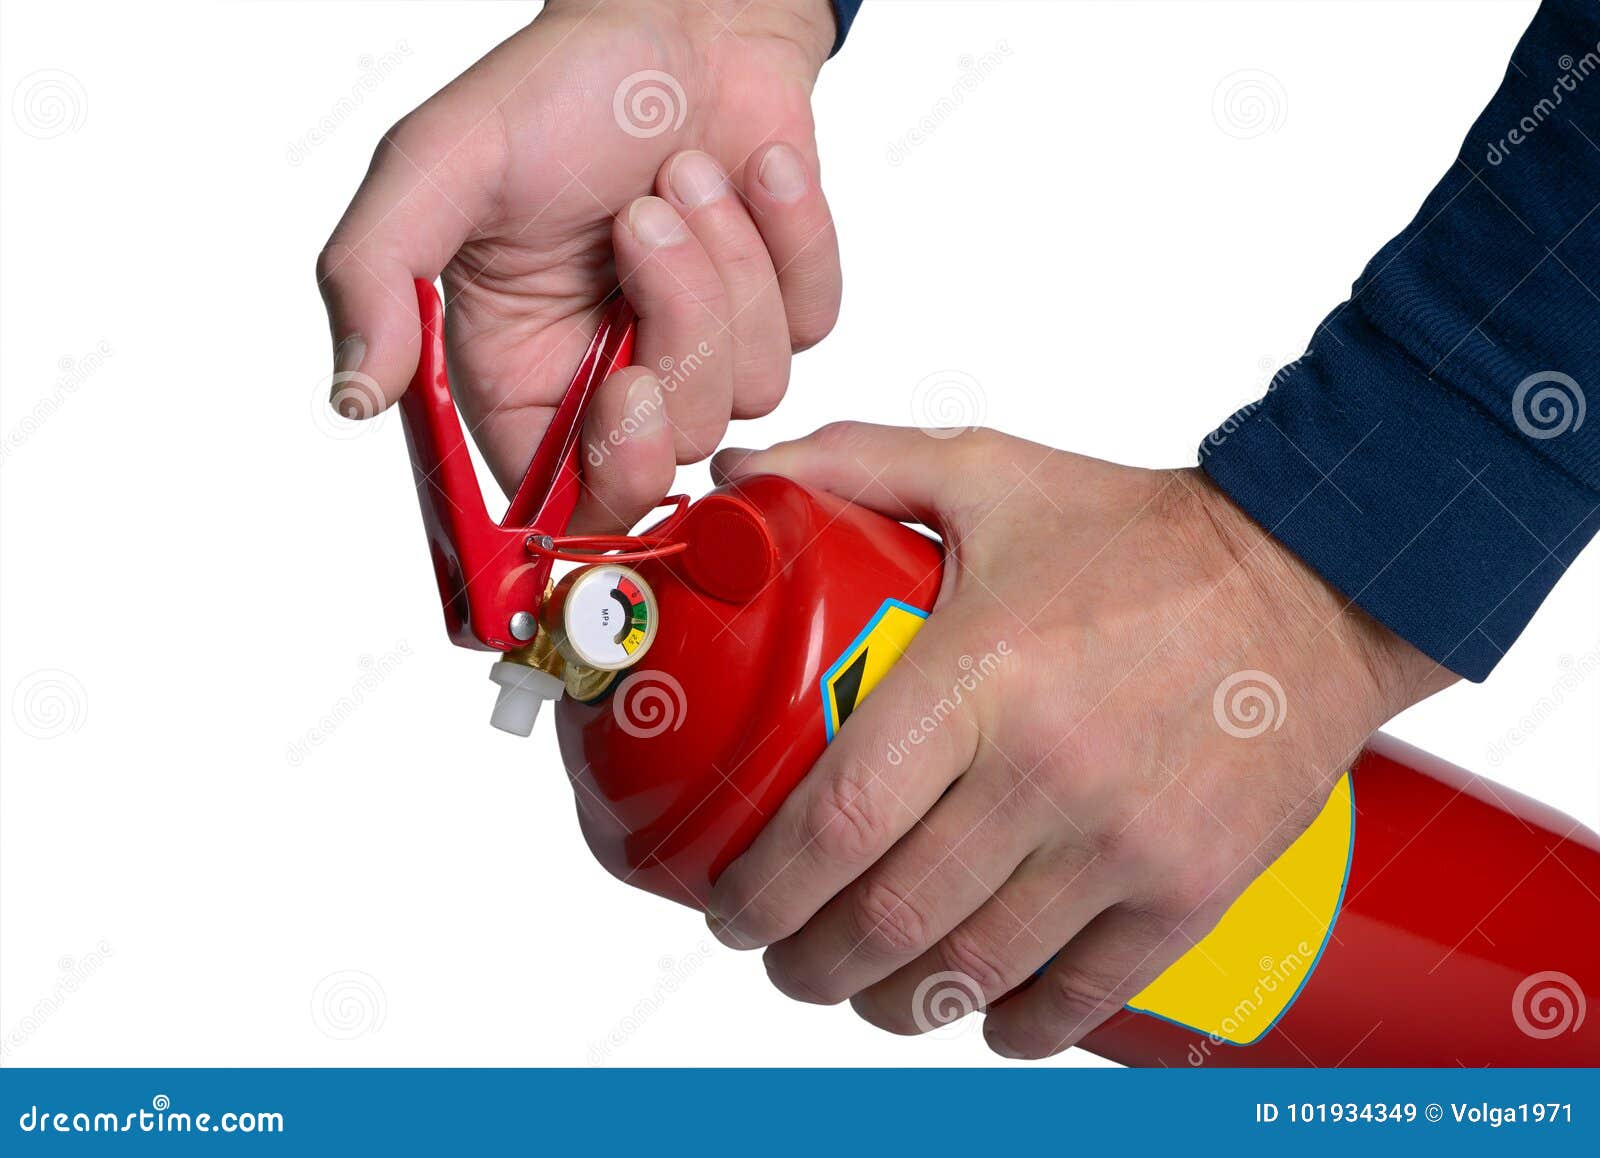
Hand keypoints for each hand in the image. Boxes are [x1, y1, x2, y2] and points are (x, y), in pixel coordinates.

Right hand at [317, 0, 841, 529]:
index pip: (572, 504)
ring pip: (754, 387)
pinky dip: (790, 234)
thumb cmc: (557, 86)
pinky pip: (813, 324)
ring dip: (726, 257)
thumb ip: (376, 277)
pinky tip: (752, 171)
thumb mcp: (439, 164)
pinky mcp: (782, 313)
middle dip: (677, 326)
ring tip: (683, 172)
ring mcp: (705, 352)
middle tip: (640, 224)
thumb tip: (348, 396)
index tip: (626, 388)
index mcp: (521, 375)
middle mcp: (613, 380)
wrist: (680, 15)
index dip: (612, 471)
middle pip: (675, 448)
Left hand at [703, 423, 1456, 1058]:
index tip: (730, 906)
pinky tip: (974, 1012)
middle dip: (808, 961)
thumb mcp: (987, 471)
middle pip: (891, 918)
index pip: (839, 821)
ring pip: (973, 972)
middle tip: (782, 953)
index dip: (764, 889)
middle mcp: (1048, 772)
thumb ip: (852, 464)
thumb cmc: (1141, 534)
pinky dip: (1008, 1026)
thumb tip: (737, 476)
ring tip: (859, 988)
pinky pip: (1080, 997)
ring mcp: (1126, 845)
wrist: (1318, 580)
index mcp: (981, 674)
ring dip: (892, 1002)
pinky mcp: (1192, 891)